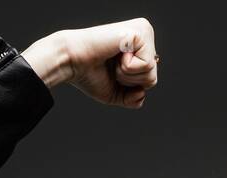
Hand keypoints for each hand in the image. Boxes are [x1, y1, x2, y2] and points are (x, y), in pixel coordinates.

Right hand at [22, 18, 158, 106]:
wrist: (73, 62)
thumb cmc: (90, 75)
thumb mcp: (115, 93)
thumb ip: (132, 98)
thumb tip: (142, 94)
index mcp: (140, 48)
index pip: (150, 80)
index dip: (130, 86)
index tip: (112, 71)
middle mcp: (144, 35)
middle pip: (153, 78)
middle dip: (130, 82)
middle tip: (112, 66)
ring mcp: (143, 31)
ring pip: (151, 71)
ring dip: (128, 74)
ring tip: (113, 59)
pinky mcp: (139, 32)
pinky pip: (147, 64)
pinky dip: (128, 67)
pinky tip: (117, 53)